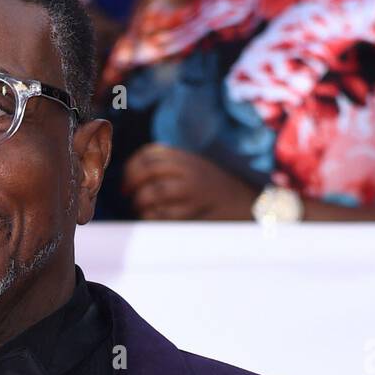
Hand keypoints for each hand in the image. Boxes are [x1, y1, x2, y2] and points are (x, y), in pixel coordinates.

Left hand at [122, 144, 258, 220]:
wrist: (248, 203)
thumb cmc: (213, 187)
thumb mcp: (194, 167)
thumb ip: (168, 166)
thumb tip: (130, 176)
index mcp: (187, 157)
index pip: (148, 154)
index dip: (130, 168)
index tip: (126, 182)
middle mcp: (190, 171)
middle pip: (147, 171)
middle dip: (130, 185)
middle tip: (129, 197)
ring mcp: (195, 193)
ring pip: (153, 194)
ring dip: (140, 204)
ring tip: (142, 210)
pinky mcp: (198, 214)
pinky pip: (165, 217)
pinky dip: (153, 219)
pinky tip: (154, 220)